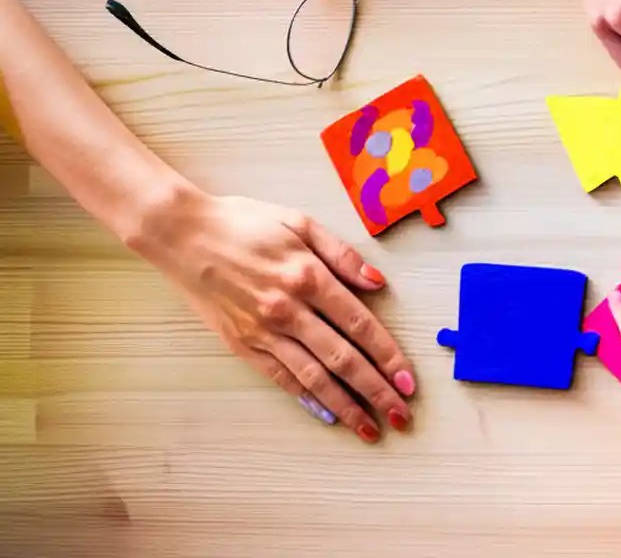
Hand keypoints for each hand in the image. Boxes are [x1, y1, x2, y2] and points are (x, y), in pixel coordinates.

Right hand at [131, 191, 415, 443]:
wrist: (181, 234)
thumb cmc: (243, 223)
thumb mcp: (299, 222)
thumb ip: (342, 254)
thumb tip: (376, 282)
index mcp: (308, 277)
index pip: (360, 325)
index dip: (388, 356)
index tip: (409, 380)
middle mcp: (288, 310)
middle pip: (343, 359)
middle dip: (377, 391)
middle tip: (401, 416)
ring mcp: (263, 331)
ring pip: (314, 377)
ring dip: (346, 406)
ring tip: (371, 428)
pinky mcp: (241, 344)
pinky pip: (280, 378)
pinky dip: (307, 399)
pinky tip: (328, 415)